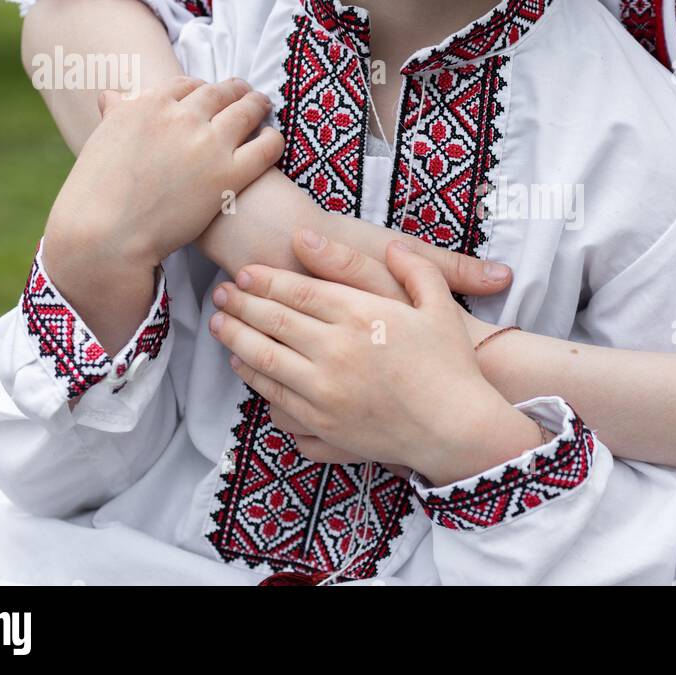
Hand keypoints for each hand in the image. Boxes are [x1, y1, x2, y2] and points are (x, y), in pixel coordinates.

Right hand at [46, 76, 281, 271]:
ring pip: (245, 112)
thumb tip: (112, 96)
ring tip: (264, 106)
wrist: (106, 234)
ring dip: (258, 105)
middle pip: (219, 93)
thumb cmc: (97, 193)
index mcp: (148, 104)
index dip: (202, 88)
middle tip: (246, 92)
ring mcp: (207, 144)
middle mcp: (180, 117)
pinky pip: (264, 148)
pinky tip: (274, 140)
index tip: (209, 94)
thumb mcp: (101, 139)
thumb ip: (115, 114)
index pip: (186, 85)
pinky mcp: (227, 174)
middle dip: (235, 90)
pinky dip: (273, 139)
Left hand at [208, 240, 543, 485]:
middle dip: (239, 304)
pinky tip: (243, 366)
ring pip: (262, 359)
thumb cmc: (451, 366)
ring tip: (219, 324)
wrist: (456, 430)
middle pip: (271, 321)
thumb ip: (415, 267)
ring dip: (235, 338)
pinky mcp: (322, 424)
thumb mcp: (439, 305)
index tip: (244, 272)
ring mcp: (324, 390)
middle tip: (220, 293)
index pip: (297, 291)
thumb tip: (391, 244)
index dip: (264, 279)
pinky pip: (273, 396)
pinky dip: (252, 377)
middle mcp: (336, 350)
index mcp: (361, 315)